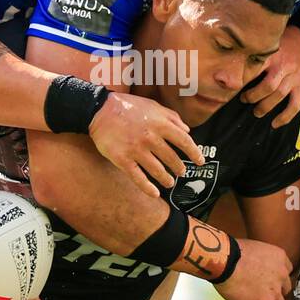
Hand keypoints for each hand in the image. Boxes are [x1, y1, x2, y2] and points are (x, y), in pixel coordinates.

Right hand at [88, 91, 203, 196]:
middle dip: (179, 168)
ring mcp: (136, 150)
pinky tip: (154, 194)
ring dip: (166, 179)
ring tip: (170, 183)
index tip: (200, 161)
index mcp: (160, 124)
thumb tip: (187, 130)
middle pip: (171, 158)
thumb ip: (172, 117)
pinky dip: (147, 188)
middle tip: (181, 172)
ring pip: (157, 170)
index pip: (184, 141)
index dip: (194, 153)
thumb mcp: (153, 106)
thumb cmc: (128, 107)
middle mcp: (150, 138)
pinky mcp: (122, 159)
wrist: (100, 110)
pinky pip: (138, 177)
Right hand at [213, 238, 291, 299]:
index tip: (271, 287)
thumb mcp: (252, 249)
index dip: (278, 282)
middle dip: (275, 296)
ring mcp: (275, 291)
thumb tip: (251, 270)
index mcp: (279, 257)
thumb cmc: (229, 252)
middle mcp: (282, 274)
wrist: (224, 260)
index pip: (285, 273)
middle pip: (284, 290)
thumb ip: (259, 260)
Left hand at [242, 24, 299, 127]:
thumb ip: (251, 52)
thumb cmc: (279, 43)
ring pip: (279, 95)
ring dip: (265, 106)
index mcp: (271, 54)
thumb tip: (225, 63)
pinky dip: (285, 117)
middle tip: (244, 100)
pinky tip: (275, 123)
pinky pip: (295, 105)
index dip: (243, 81)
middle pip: (268, 86)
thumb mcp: (265, 43)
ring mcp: (294, 76)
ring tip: (256, 112)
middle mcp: (284, 65)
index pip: (255, 69)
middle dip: (254, 96)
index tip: (232, 88)